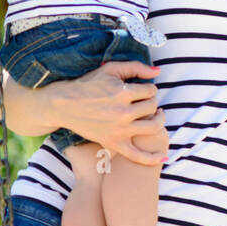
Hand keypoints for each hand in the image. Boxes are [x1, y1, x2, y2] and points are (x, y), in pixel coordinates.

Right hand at [47, 60, 167, 165]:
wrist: (62, 105)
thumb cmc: (88, 85)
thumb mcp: (110, 69)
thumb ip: (136, 67)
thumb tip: (158, 71)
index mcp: (122, 93)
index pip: (151, 91)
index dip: (149, 89)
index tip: (141, 90)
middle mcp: (122, 112)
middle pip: (153, 107)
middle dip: (151, 102)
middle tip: (145, 101)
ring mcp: (119, 130)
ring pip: (153, 126)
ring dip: (158, 120)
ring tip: (155, 116)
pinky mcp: (113, 143)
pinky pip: (136, 155)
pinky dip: (151, 158)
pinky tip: (163, 157)